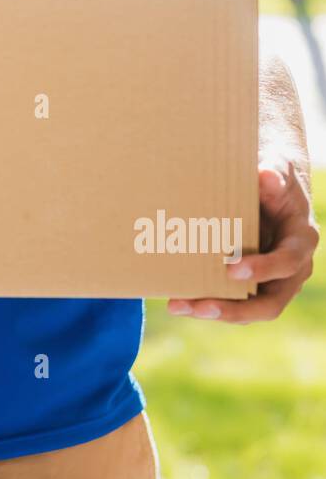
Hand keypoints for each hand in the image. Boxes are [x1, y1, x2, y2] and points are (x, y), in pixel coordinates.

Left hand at [166, 155, 318, 323]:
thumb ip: (274, 173)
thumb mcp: (278, 167)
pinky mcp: (250, 285)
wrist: (271, 187)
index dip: (263, 269)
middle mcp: (291, 270)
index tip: (231, 268)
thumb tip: (265, 175)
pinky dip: (205, 302)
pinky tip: (177, 300)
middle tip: (200, 307)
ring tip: (178, 305)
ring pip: (247, 309)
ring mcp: (271, 281)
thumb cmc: (274, 178)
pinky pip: (231, 301)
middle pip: (270, 304)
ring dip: (212, 310)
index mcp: (301, 242)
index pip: (286, 263)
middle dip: (235, 310)